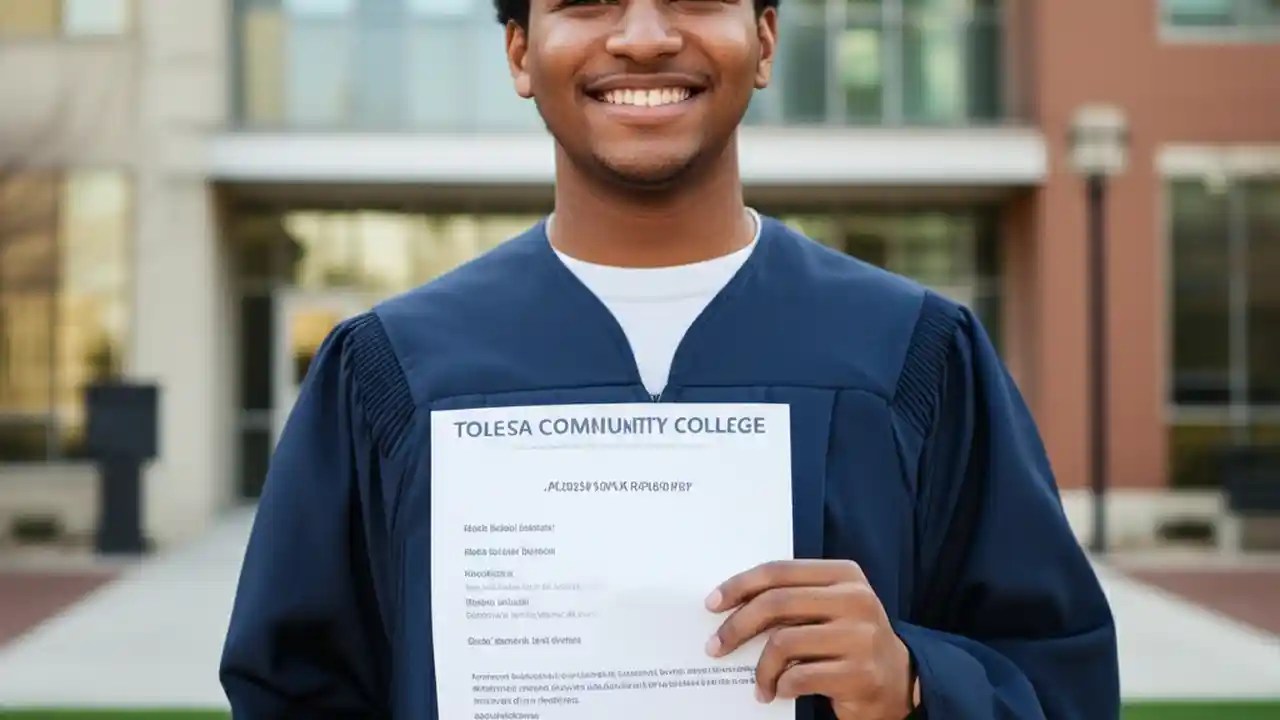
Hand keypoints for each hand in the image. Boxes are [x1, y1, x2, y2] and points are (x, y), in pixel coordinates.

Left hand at [704, 559, 918, 719]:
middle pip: (776, 604)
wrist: (900, 681)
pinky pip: (799, 677)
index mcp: (845, 575)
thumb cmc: (849, 640)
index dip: (740, 585)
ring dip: (761, 668)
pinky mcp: (860, 674)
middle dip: (737, 627)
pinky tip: (780, 692)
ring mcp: (860, 637)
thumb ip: (792, 599)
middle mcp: (856, 600)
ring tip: (759, 683)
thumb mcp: (828, 608)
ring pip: (783, 643)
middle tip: (715, 646)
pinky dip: (781, 686)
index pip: (779, 571)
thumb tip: (731, 605)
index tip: (713, 604)